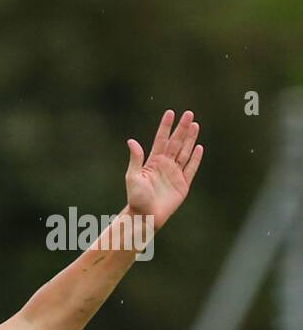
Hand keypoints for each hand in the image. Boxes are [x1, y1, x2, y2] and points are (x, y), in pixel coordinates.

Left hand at [125, 109, 203, 230]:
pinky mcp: (183, 184)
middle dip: (182, 128)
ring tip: (195, 125)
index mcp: (153, 162)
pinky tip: (199, 147)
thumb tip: (131, 141)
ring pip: (185, 152)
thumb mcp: (132, 176)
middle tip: (189, 113)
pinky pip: (191, 169)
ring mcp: (174, 174)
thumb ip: (136, 158)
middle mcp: (165, 165)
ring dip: (190, 139)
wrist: (145, 216)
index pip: (161, 140)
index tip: (170, 113)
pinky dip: (195, 158)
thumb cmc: (136, 198)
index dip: (166, 127)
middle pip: (176, 142)